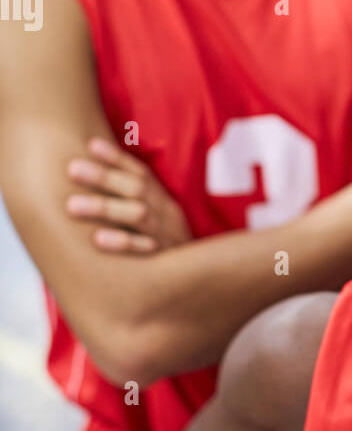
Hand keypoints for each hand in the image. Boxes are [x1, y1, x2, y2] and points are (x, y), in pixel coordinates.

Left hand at [66, 137, 191, 253]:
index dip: (118, 159)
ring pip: (138, 215)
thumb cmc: (168, 252)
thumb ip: (138, 205)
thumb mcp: (161, 224)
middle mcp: (168, 216)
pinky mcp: (165, 262)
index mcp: (165, 203)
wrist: (202, 285)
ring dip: (104, 207)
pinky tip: (97, 239)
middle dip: (103, 177)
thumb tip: (102, 182)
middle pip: (137, 189)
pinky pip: (143, 250)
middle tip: (72, 168)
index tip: (91, 145)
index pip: (142, 174)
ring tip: (72, 205)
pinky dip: (121, 242)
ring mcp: (168, 237)